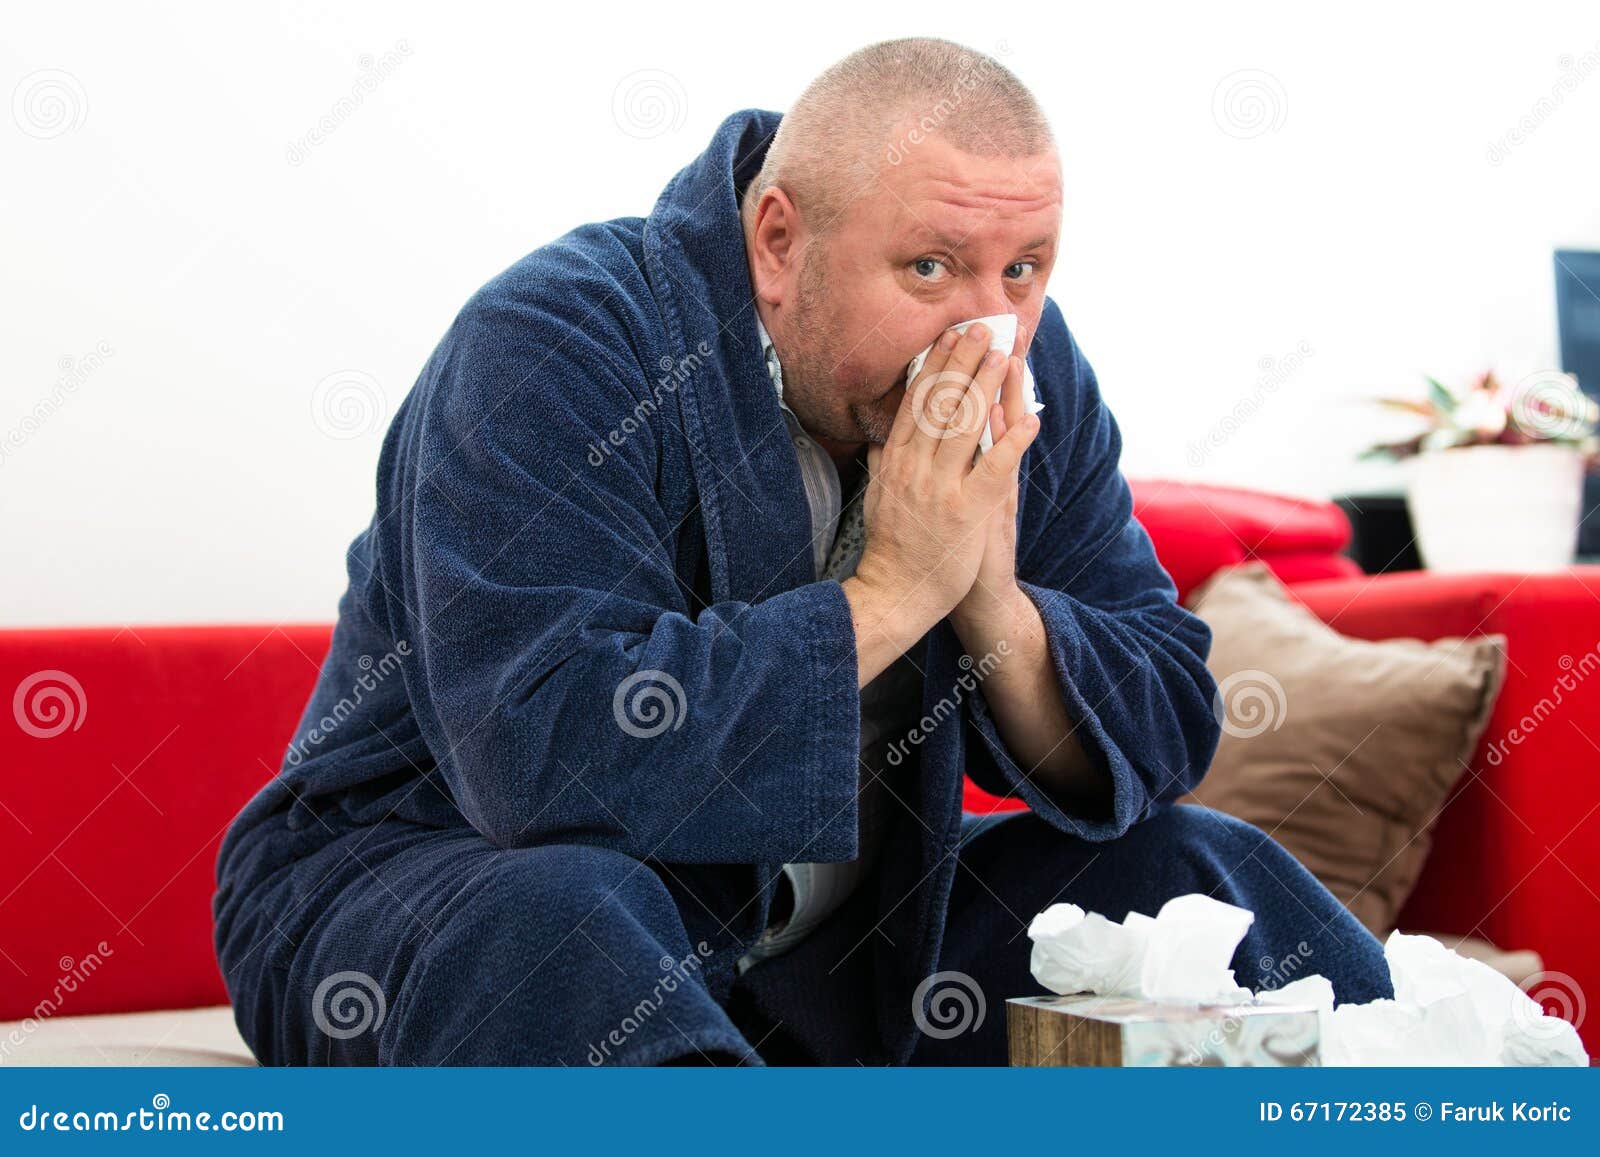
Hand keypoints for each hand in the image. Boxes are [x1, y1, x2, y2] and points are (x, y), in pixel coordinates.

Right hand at [841, 321, 1039, 685]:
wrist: (896, 593)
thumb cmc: (892, 547)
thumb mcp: (876, 496)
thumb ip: (883, 462)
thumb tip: (882, 433)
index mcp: (895, 461)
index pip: (916, 402)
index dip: (935, 365)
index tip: (949, 336)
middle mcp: (915, 468)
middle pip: (941, 403)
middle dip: (962, 361)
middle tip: (981, 328)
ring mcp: (940, 488)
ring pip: (966, 425)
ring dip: (987, 386)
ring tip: (1003, 355)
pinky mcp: (966, 512)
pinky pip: (995, 469)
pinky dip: (1013, 441)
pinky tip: (1031, 418)